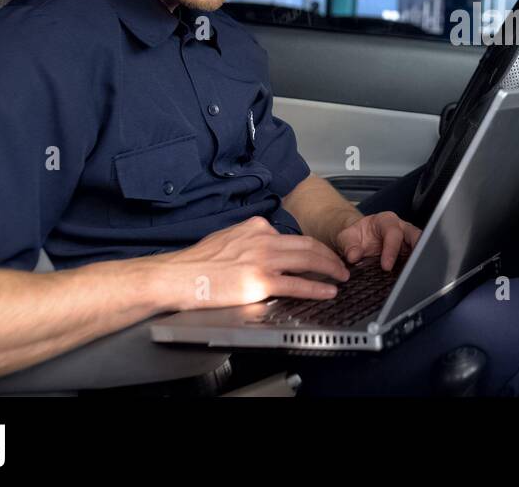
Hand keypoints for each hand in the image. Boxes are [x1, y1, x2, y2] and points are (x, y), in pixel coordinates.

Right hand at [141, 216, 350, 310]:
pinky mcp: (259, 281)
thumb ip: (249, 241)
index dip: (313, 246)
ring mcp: (262, 260)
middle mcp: (263, 239)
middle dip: (329, 255)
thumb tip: (263, 249)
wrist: (176, 275)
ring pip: (308, 260)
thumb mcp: (227, 238)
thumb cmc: (196, 263)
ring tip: (341, 277)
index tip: (322, 254)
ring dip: (330, 269)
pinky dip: (317, 287)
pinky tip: (328, 291)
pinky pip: (297, 284)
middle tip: (342, 265)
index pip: (293, 236)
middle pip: (308, 245)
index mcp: (256, 227)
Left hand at [334, 210, 421, 270]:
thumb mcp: (346, 238)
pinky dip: (415, 266)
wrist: (358, 239)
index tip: (386, 266)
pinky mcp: (409, 252)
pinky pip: (416, 257)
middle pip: (415, 235)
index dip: (391, 250)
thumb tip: (354, 256)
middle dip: (417, 250)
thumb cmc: (355, 236)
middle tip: (413, 267)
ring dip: (418, 259)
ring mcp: (407, 240)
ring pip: (420, 246)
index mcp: (385, 220)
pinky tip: (412, 276)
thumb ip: (349, 246)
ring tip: (416, 274)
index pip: (393, 233)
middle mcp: (400, 228)